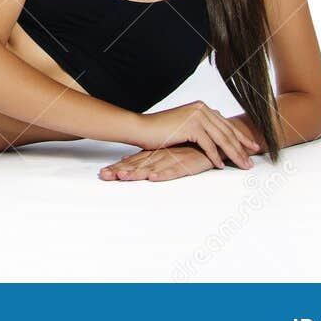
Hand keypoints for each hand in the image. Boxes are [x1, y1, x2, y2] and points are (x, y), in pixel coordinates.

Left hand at [99, 145, 216, 181]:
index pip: (134, 161)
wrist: (218, 143)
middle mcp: (162, 155)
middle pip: (137, 164)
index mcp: (157, 153)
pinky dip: (163, 174)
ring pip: (152, 167)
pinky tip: (153, 177)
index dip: (118, 167)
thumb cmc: (192, 150)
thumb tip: (129, 162)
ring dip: (136, 172)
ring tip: (122, 177)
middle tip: (104, 176)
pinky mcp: (188, 163)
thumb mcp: (170, 154)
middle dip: (120, 171)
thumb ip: (152, 158)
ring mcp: (174, 158)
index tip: (102, 174)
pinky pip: (174, 170)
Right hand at [136, 101, 258, 168]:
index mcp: (202, 107)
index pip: (226, 124)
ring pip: (222, 139)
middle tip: (251, 160)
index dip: (241, 137)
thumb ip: (201, 126)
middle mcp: (202, 109)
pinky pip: (208, 145)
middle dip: (242, 147)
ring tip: (243, 165)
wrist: (142, 128)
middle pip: (227, 131)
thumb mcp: (185, 125)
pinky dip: (215, 156)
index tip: (252, 147)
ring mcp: (197, 116)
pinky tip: (221, 165)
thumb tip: (215, 133)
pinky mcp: (191, 126)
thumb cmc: (161, 130)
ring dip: (234, 154)